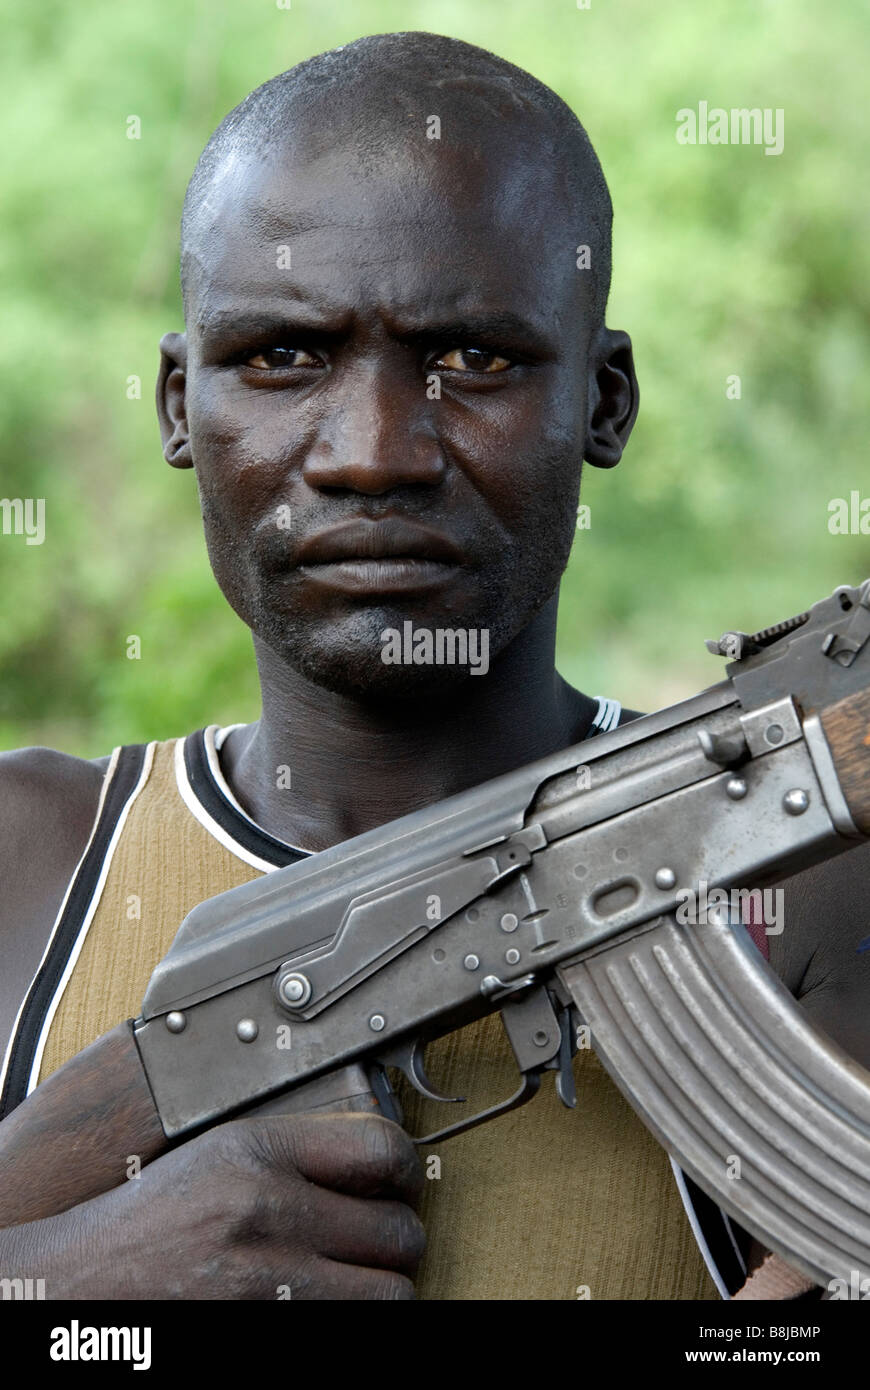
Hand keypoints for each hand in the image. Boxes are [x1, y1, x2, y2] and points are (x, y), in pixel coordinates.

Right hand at [6, 1111, 424, 1299]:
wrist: (79, 1284)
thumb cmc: (151, 1219)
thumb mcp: (219, 1155)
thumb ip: (297, 1152)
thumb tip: (384, 1165)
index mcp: (256, 1152)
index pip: (382, 1148)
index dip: (407, 1170)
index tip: (401, 1183)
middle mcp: (265, 1211)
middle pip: (398, 1232)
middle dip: (396, 1242)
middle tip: (379, 1243)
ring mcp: (266, 1283)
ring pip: (390, 1294)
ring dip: (381, 1290)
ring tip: (355, 1280)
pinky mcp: (266, 1333)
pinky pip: (349, 1331)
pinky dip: (349, 1320)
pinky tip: (325, 1304)